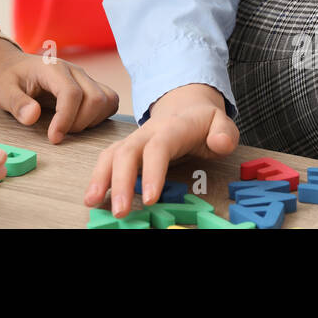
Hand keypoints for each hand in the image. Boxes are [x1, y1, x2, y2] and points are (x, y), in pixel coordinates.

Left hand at [0, 37, 119, 142]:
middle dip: (79, 123)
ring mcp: (85, 77)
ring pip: (106, 100)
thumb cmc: (9, 78)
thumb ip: (17, 103)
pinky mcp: (90, 85)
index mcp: (52, 68)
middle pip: (95, 98)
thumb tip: (32, 116)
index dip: (65, 120)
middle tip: (58, 133)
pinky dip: (101, 116)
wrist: (14, 66)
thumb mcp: (3, 91)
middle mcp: (74, 70)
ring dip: (92, 121)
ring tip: (69, 128)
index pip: (71, 93)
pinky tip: (81, 122)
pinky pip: (110, 100)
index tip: (53, 138)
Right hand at [83, 82, 238, 215]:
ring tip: (92, 202)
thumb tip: (220, 143)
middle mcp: (147, 132)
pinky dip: (98, 176)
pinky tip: (93, 196)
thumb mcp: (221, 123)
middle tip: (120, 211)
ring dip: (100, 178)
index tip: (150, 199)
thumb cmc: (203, 122)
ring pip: (112, 153)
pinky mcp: (126, 148)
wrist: (186, 106)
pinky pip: (108, 159)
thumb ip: (225, 133)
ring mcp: (134, 139)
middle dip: (120, 181)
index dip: (152, 172)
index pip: (158, 147)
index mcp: (172, 127)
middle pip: (127, 151)